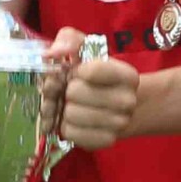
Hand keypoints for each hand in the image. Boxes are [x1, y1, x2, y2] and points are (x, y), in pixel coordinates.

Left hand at [56, 30, 141, 150]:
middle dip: (65, 90)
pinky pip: (71, 134)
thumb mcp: (85, 49)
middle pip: (75, 92)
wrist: (115, 108)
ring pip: (71, 115)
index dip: (75, 71)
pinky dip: (65, 127)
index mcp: (128, 75)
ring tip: (68, 105)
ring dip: (63, 109)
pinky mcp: (105, 141)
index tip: (77, 73)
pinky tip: (72, 121)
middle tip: (68, 90)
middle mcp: (128, 101)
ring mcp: (119, 124)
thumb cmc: (95, 76)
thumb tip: (52, 53)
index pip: (90, 70)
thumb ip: (69, 40)